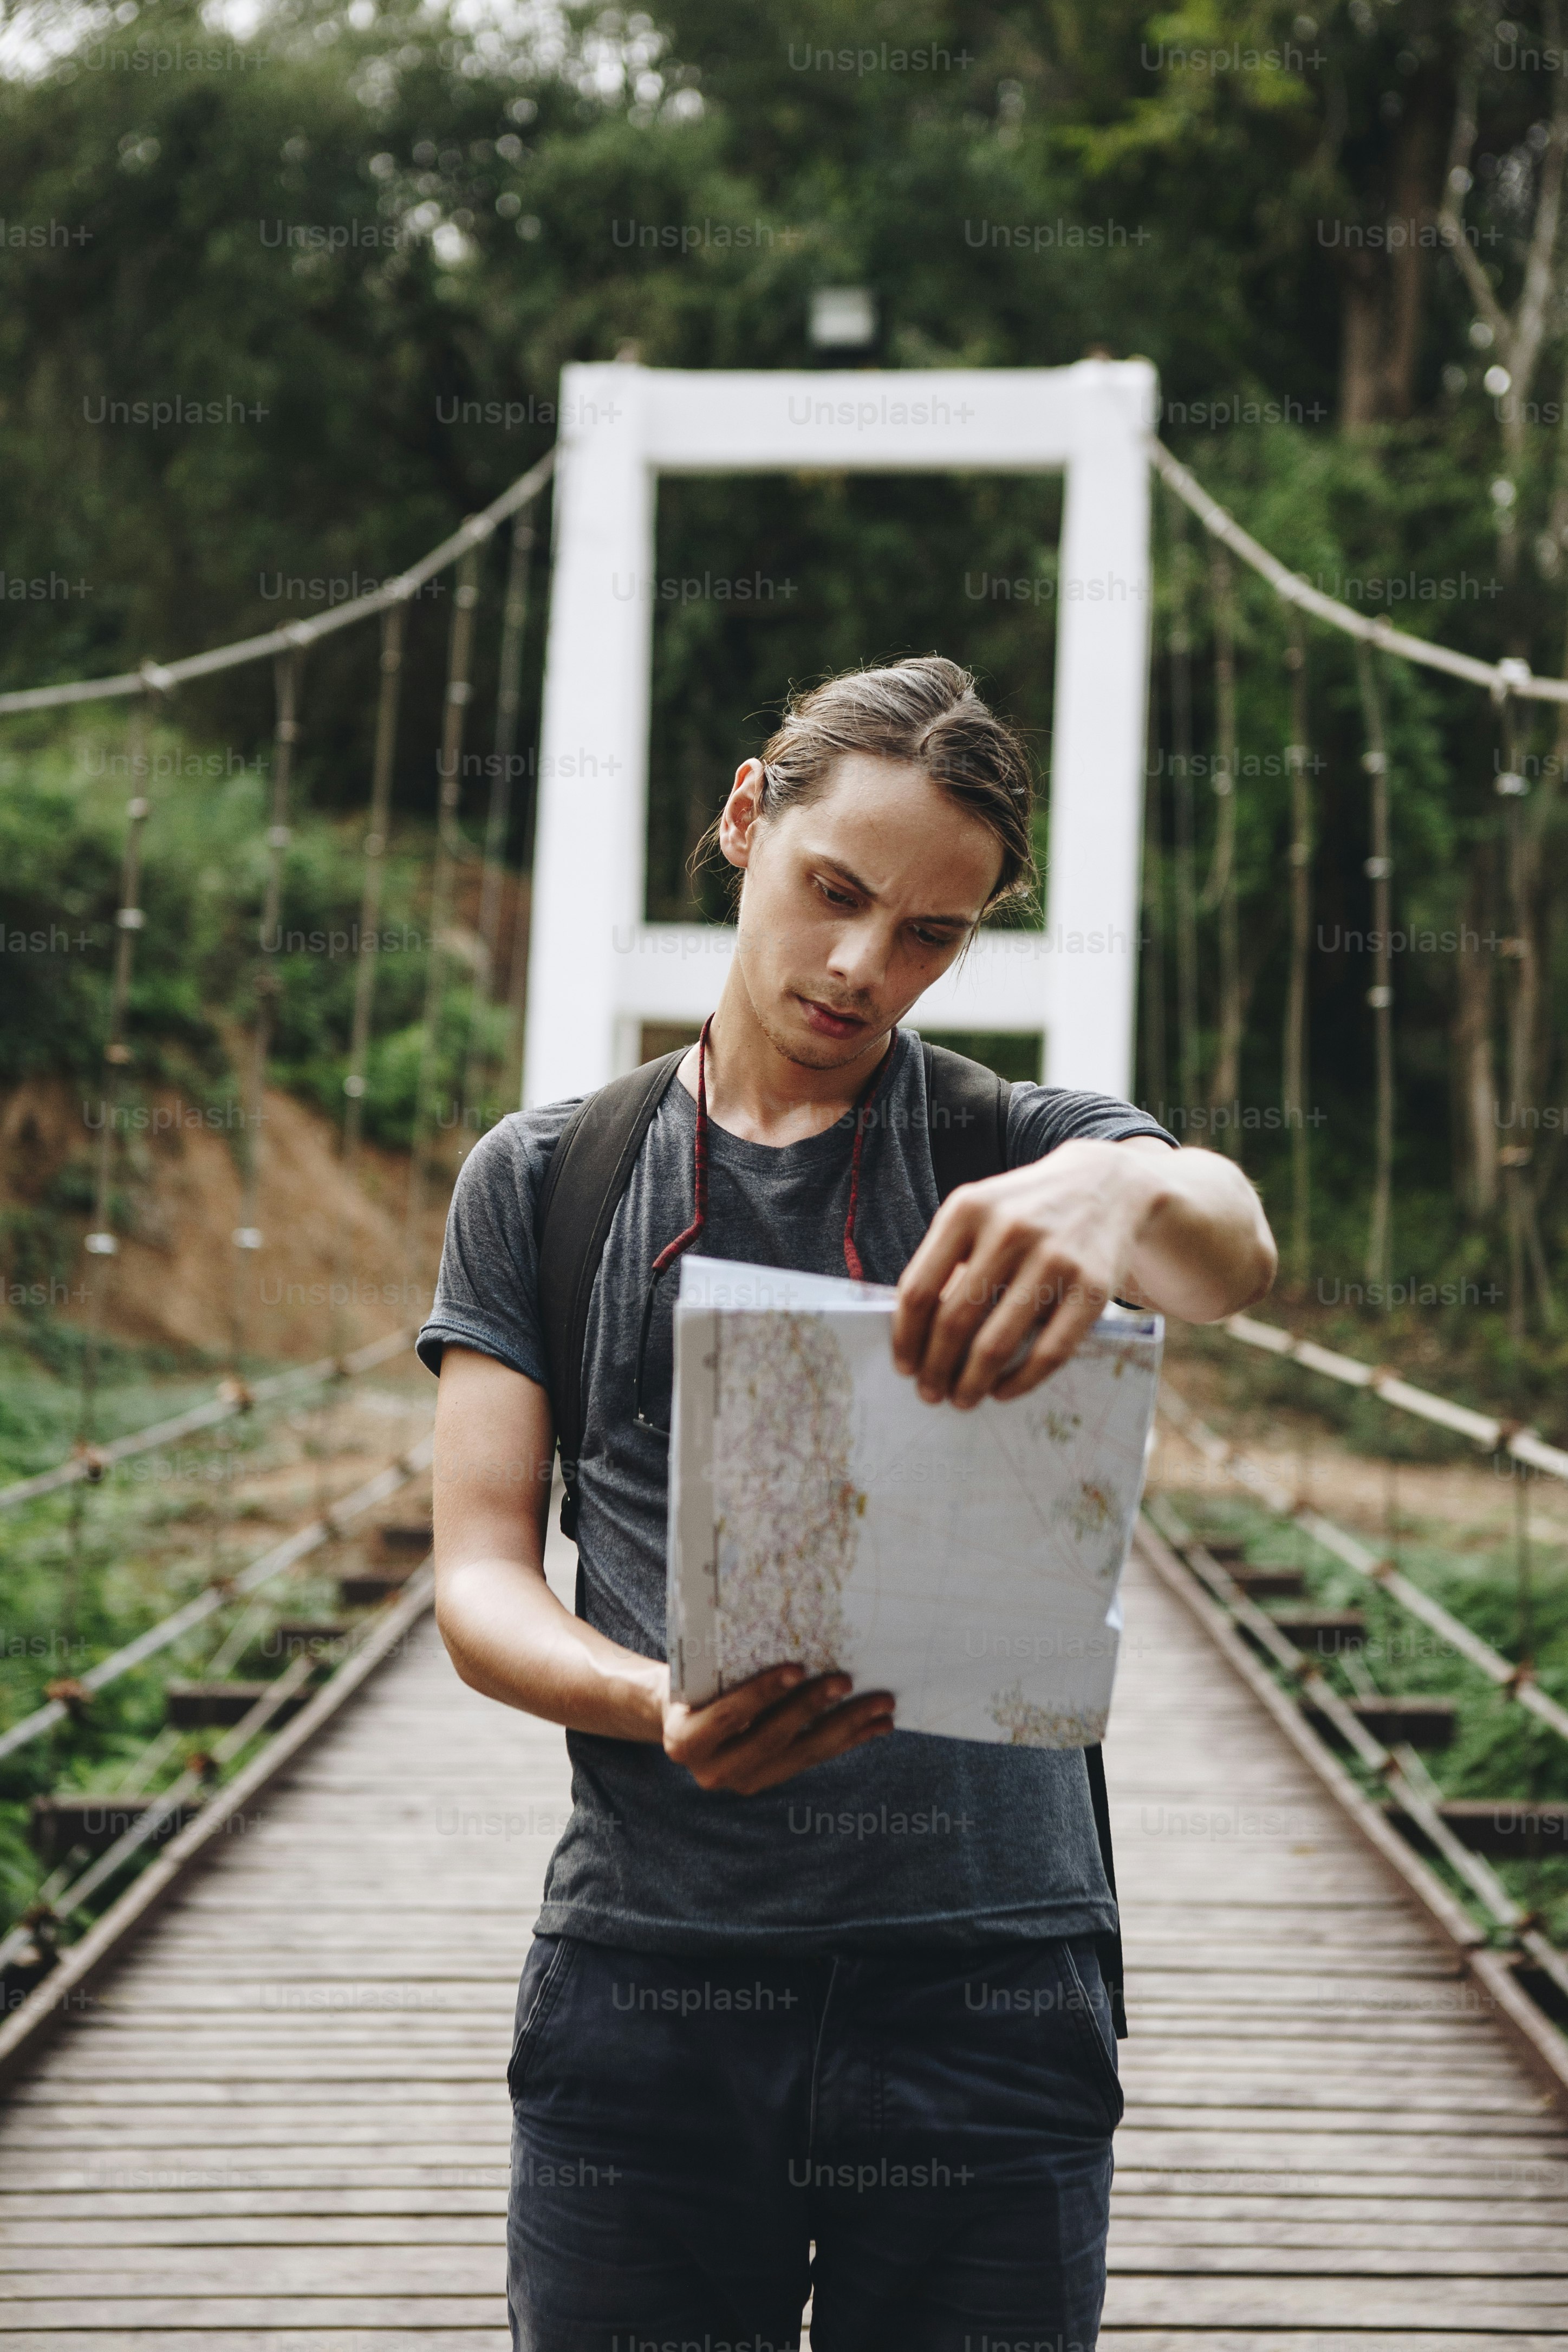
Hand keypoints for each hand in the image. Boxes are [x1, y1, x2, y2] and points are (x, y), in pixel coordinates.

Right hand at [663, 1662, 894, 1794]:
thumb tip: (770, 1620)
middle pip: (771, 1738)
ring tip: (880, 1705)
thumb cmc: (690, 1681)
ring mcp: (745, 1780)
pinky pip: (814, 1758)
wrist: (680, 1718)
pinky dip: (849, 1740)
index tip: (797, 1668)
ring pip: (801, 1754)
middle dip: (812, 1709)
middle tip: (846, 1681)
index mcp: (685, 1740)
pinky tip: (878, 1726)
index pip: (728, 1716)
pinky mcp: (771, 1779)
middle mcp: (713, 1770)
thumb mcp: (691, 1672)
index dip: (762, 1693)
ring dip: (846, 1728)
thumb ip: (716, 1663)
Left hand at [891, 1138, 1160, 1408]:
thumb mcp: (979, 1215)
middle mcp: (1010, 1230)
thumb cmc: (1024, 1211)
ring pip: (997, 1342)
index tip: (904, 1367)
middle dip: (936, 1368)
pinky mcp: (1092, 1287)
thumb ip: (948, 1262)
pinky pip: (1048, 1352)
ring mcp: (1055, 1258)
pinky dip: (1020, 1381)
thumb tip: (917, 1336)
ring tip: (962, 1398)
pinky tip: (1003, 1392)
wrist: (1104, 1186)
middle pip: (954, 1320)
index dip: (906, 1337)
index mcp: (968, 1211)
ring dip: (972, 1382)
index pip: (919, 1289)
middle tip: (930, 1393)